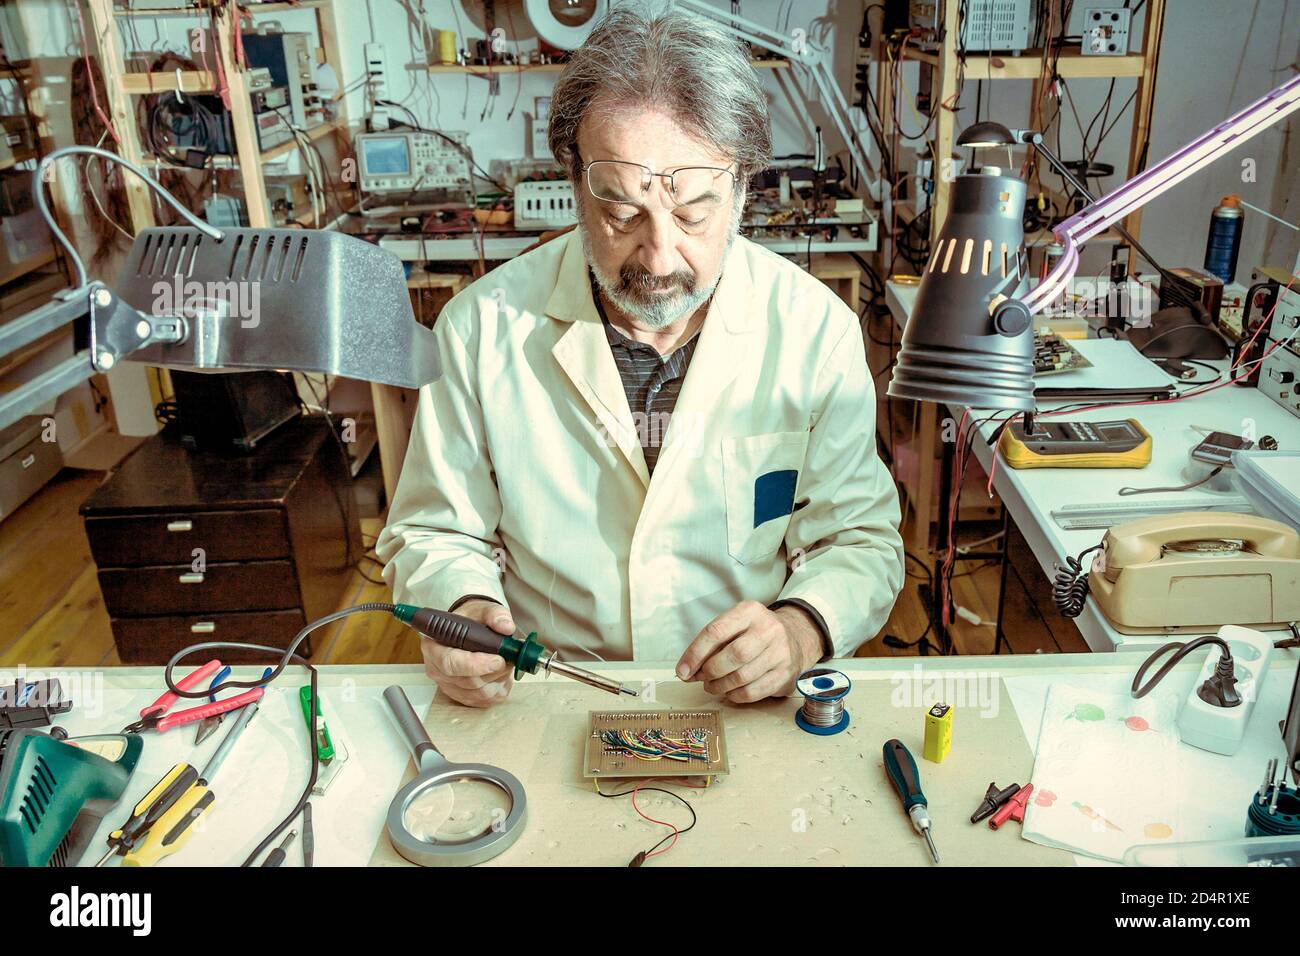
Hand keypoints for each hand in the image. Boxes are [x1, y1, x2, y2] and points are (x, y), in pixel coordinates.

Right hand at [420, 599, 515, 707]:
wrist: (470, 630)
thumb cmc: (471, 620)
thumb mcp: (483, 609)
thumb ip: (495, 615)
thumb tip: (506, 626)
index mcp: (434, 646)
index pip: (450, 663)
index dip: (476, 665)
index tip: (498, 659)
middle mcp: (437, 669)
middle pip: (468, 681)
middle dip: (495, 671)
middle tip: (509, 658)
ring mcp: (447, 685)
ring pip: (479, 693)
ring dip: (499, 680)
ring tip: (505, 663)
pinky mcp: (460, 696)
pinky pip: (484, 701)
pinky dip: (498, 689)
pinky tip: (500, 674)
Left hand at [675, 601, 823, 702]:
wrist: (795, 638)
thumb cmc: (754, 633)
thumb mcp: (735, 626)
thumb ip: (712, 644)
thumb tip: (687, 670)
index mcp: (750, 611)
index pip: (716, 631)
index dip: (695, 653)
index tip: (683, 670)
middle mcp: (769, 629)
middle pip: (733, 655)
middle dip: (710, 671)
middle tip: (700, 678)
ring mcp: (780, 652)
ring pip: (743, 676)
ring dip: (720, 686)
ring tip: (712, 686)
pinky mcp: (785, 674)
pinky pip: (754, 691)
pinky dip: (735, 696)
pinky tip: (730, 692)